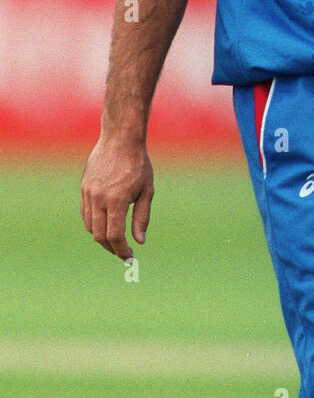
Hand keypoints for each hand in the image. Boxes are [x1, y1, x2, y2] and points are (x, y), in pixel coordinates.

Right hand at [81, 136, 153, 258]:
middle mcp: (98, 198)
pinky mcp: (83, 188)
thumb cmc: (138, 165)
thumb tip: (139, 241)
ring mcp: (88, 193)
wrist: (119, 139)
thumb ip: (141, 218)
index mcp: (116, 200)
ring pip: (90, 226)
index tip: (130, 257)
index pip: (115, 236)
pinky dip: (94, 224)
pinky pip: (86, 214)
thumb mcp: (147, 191)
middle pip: (99, 236)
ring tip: (115, 242)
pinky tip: (106, 226)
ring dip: (101, 238)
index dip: (122, 251)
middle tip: (123, 253)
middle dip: (112, 248)